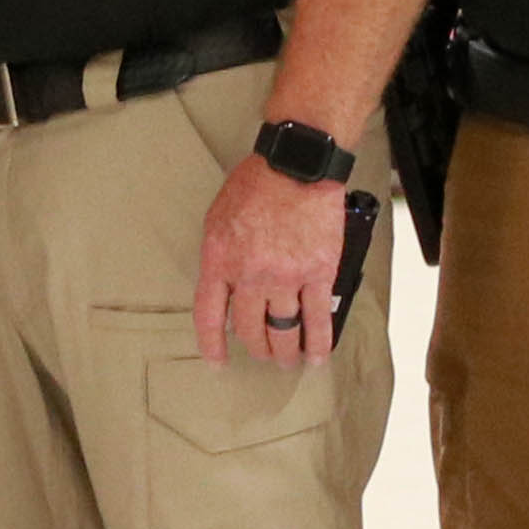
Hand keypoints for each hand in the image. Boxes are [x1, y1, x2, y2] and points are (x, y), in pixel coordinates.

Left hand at [195, 156, 352, 369]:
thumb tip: (224, 291)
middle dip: (256, 348)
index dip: (212, 345)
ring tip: (287, 361)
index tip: (218, 363)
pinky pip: (317, 319)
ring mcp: (286, 277)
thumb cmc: (255, 185)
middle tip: (262, 355)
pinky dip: (317, 342)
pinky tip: (316, 356)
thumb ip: (218, 259)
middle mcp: (251, 275)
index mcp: (220, 261)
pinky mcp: (319, 273)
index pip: (210, 316)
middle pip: (250, 329)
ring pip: (283, 330)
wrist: (296, 165)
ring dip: (285, 352)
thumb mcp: (217, 219)